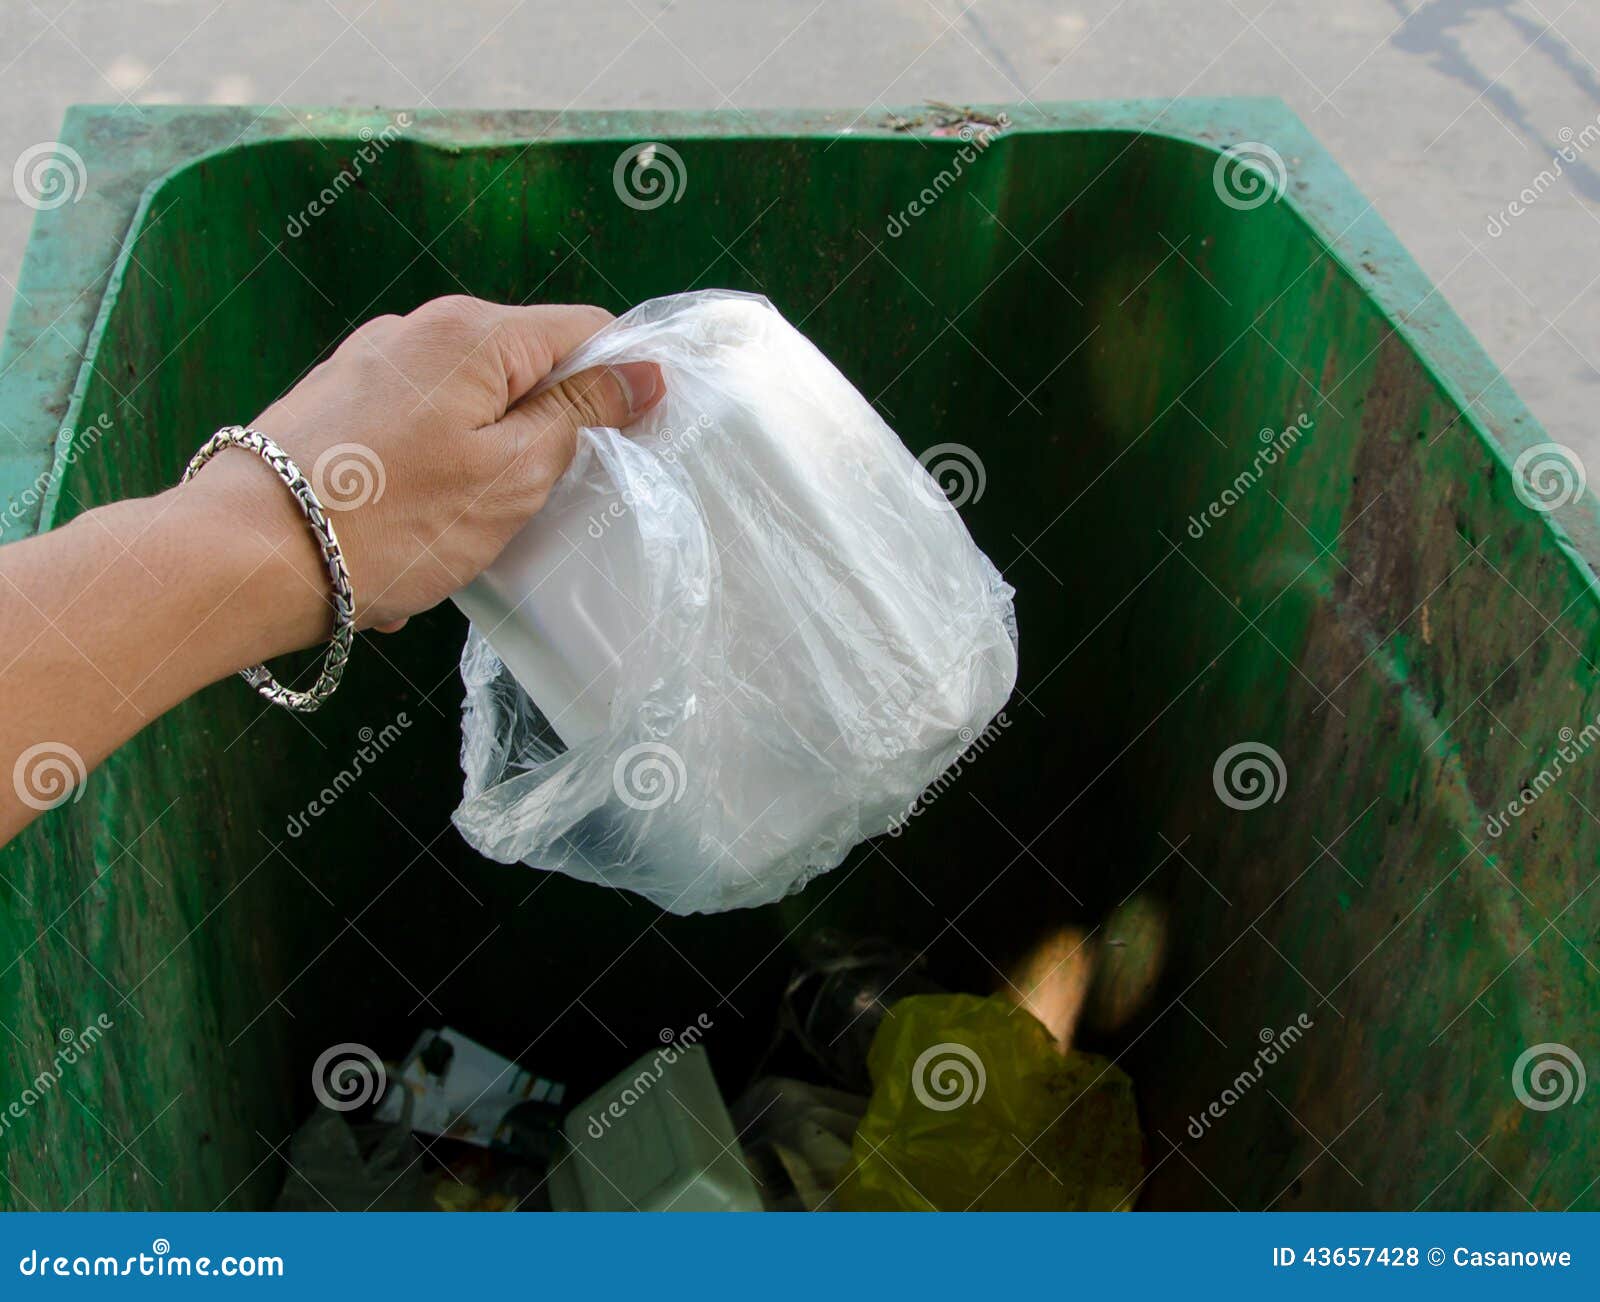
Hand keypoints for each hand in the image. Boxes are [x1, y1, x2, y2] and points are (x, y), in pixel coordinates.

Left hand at [188, 295, 661, 641]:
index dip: (619, 383)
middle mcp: (417, 328)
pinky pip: (416, 427)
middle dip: (543, 431)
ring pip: (468, 403)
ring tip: (462, 527)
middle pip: (522, 366)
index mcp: (473, 333)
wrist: (245, 557)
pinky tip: (411, 526)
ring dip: (484, 460)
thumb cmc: (391, 521)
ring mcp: (368, 362)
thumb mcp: (512, 474)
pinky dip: (432, 472)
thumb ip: (581, 414)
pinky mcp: (334, 402)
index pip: (585, 330)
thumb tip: (643, 371)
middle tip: (537, 504)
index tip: (627, 446)